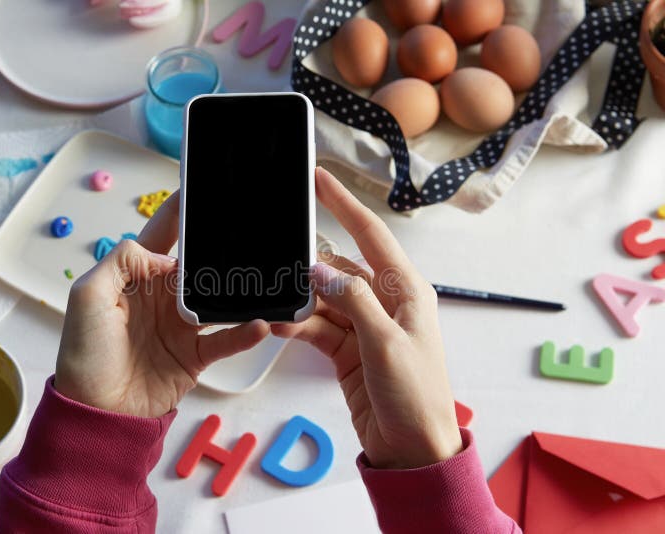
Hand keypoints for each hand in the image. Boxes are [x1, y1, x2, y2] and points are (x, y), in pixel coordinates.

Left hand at [54, 192, 268, 417]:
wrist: (97, 412)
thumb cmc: (86, 354)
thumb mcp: (88, 296)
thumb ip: (121, 261)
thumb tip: (165, 256)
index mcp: (134, 279)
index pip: (161, 237)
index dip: (180, 214)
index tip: (200, 188)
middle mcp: (161, 298)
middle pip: (196, 265)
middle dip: (218, 248)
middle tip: (246, 229)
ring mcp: (181, 327)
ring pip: (217, 299)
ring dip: (237, 290)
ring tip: (260, 276)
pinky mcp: (195, 356)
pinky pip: (226, 340)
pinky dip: (245, 333)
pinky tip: (259, 323)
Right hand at [272, 168, 461, 468]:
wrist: (411, 449)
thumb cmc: (415, 395)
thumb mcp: (385, 343)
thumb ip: (353, 301)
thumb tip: (319, 270)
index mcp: (407, 291)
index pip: (372, 235)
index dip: (344, 204)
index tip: (319, 178)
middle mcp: (385, 302)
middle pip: (339, 268)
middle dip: (309, 266)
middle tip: (276, 258)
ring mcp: (363, 326)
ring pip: (323, 298)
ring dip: (300, 300)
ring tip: (275, 300)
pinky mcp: (346, 349)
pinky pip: (317, 325)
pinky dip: (299, 324)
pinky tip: (281, 324)